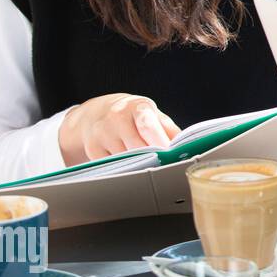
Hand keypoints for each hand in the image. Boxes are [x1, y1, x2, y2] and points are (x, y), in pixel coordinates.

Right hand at [58, 93, 180, 165]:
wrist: (97, 112)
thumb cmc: (132, 115)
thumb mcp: (151, 114)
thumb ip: (168, 129)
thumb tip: (184, 145)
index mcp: (137, 107)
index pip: (147, 125)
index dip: (159, 141)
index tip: (168, 153)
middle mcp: (116, 118)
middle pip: (137, 147)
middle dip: (152, 158)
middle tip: (162, 164)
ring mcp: (102, 133)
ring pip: (125, 159)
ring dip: (138, 165)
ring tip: (145, 162)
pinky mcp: (92, 148)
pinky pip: (112, 166)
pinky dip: (123, 168)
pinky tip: (126, 163)